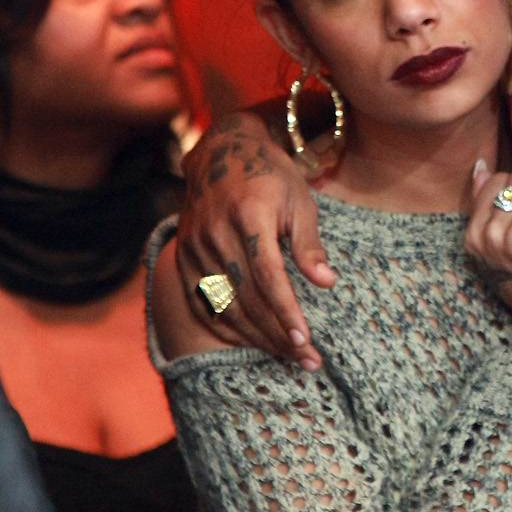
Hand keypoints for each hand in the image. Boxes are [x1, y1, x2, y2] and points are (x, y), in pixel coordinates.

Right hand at [176, 110, 335, 367]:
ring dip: (256, 338)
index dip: (285, 311)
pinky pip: (203, 304)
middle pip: (247, 298)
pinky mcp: (185, 256)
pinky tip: (252, 343)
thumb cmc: (271, 177)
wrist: (221, 152)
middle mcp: (216, 232)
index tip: (305, 340)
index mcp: (249, 214)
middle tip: (308, 360)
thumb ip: (309, 243)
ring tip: (288, 357)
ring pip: (224, 306)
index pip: (268, 275)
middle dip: (278, 334)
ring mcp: (196, 246)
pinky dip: (227, 328)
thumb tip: (327, 283)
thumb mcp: (300, 200)